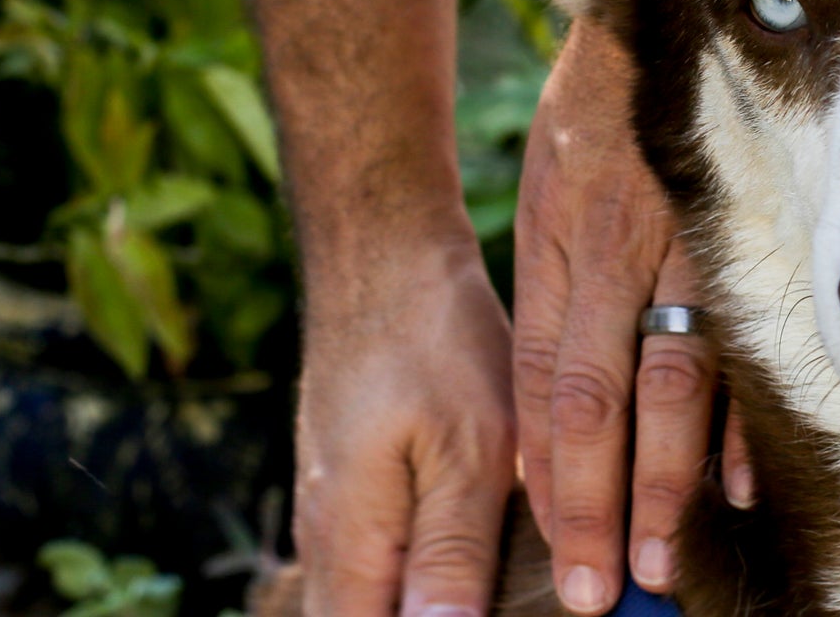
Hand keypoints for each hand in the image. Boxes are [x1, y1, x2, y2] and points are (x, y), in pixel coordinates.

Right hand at [294, 238, 515, 615]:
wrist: (383, 259)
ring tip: (496, 595)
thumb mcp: (467, 449)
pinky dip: (418, 578)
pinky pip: (376, 563)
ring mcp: (335, 514)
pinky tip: (474, 567)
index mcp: (351, 547)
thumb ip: (454, 553)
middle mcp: (328, 542)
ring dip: (425, 607)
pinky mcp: (354, 487)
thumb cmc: (432, 346)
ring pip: (370, 599)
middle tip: (512, 610)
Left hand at [514, 21, 744, 614]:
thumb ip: (554, 298)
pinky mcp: (737, 229)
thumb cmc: (594, 117)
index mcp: (556, 248)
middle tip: (598, 589)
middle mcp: (611, 252)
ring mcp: (677, 242)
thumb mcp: (546, 197)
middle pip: (598, 398)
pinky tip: (738, 481)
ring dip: (665, 478)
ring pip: (668, 379)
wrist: (645, 2)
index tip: (558, 551)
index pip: (545, 387)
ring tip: (664, 560)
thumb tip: (550, 413)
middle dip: (596, 503)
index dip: (548, 477)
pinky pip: (738, 334)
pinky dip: (739, 413)